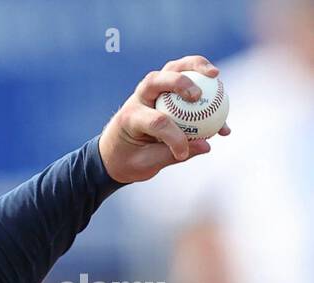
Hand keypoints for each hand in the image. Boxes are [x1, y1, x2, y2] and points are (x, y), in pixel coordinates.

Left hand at [98, 55, 231, 183]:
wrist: (114, 153)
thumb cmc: (128, 160)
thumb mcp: (145, 164)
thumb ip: (172, 155)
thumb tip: (207, 146)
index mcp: (129, 118)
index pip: (157, 121)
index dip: (175, 137)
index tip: (184, 153)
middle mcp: (138, 99)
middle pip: (157, 79)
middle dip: (180, 83)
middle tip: (198, 95)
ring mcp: (149, 90)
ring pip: (171, 69)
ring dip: (195, 66)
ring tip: (216, 74)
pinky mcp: (162, 88)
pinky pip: (184, 76)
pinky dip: (202, 78)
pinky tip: (221, 89)